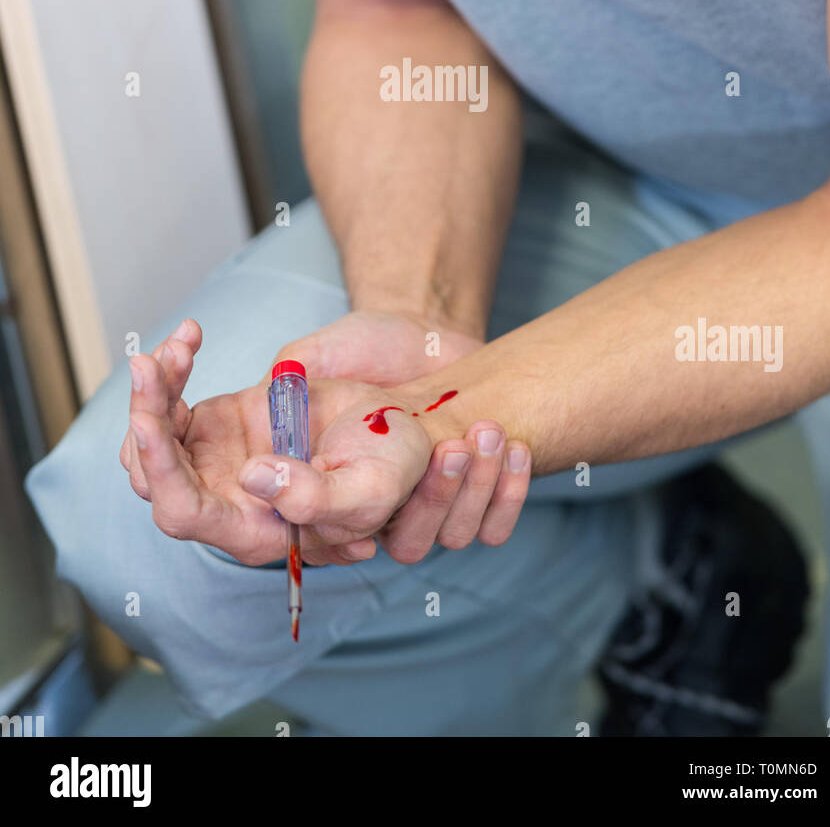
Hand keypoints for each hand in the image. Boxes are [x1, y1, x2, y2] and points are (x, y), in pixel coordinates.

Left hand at [119, 319, 379, 565]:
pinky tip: (191, 335)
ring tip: (184, 343)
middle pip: (152, 472)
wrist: (401, 419)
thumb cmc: (394, 463)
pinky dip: (174, 367)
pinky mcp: (215, 425)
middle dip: (146, 414)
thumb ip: (315, 497)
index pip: (185, 512)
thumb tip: (252, 477)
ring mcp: (214, 462)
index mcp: (255, 530)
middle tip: (152, 364)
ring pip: (153, 436)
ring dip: (155, 387)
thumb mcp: (371, 487)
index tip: (147, 421)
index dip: (161, 470)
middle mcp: (224, 500)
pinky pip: (170, 402)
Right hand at [266, 311, 531, 558]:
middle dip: (436, 500)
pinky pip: (494, 526)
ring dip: (477, 489)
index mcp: (339, 483)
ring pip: (454, 535)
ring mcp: (432, 504)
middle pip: (408, 543)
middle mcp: (384, 505)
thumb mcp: (329, 348)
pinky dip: (509, 494)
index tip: (378, 512)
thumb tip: (269, 390)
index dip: (355, 539)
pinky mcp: (475, 496)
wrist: (431, 331)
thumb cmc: (375, 342)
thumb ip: (297, 371)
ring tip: (488, 432)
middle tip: (451, 449)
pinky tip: (517, 450)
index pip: (340, 537)